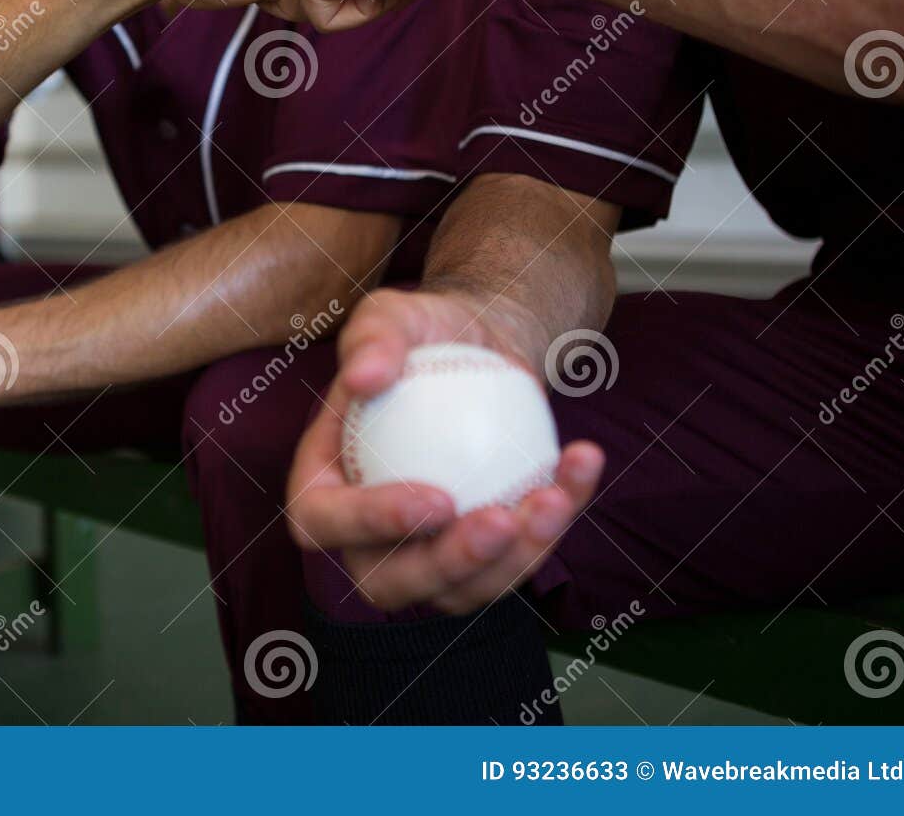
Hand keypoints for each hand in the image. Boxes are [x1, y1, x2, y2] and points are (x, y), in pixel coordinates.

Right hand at [285, 287, 604, 613]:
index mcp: (322, 482)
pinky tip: (582, 467)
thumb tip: (364, 379)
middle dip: (448, 565)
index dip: (370, 524)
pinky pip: (516, 562)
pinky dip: (556, 523)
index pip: (322, 520)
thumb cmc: (424, 331)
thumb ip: (371, 337)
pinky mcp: (481, 554)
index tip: (436, 498)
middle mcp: (366, 534)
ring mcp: (425, 553)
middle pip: (389, 581)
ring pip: (461, 590)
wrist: (482, 346)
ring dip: (515, 558)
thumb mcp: (392, 313)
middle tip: (500, 522)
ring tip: (555, 498)